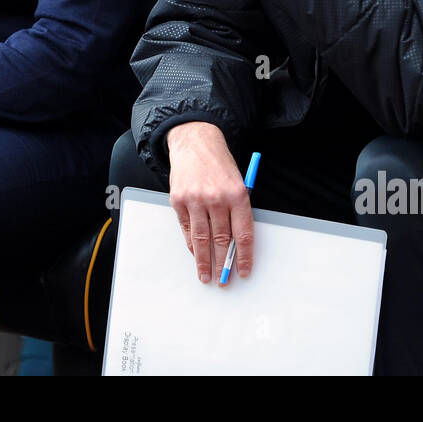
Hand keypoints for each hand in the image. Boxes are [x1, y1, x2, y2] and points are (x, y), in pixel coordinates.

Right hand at [166, 121, 252, 283]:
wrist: (195, 141)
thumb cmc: (219, 165)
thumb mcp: (238, 183)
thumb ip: (237, 210)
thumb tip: (235, 244)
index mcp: (237, 194)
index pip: (243, 233)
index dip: (244, 256)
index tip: (244, 271)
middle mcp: (216, 198)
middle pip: (221, 240)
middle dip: (223, 264)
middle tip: (224, 280)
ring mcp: (195, 199)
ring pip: (201, 239)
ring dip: (204, 261)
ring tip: (206, 276)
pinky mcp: (178, 200)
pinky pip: (186, 229)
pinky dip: (191, 245)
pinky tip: (195, 255)